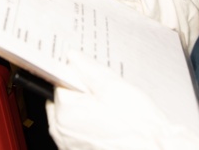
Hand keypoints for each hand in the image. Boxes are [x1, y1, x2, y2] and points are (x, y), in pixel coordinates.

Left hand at [47, 53, 198, 149]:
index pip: (60, 80)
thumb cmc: (138, 127)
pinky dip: (89, 126)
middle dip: (81, 92)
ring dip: (85, 110)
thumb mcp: (114, 87)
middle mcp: (60, 131)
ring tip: (110, 111)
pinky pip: (78, 132)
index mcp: (64, 112)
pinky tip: (109, 124)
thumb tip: (73, 57)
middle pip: (63, 99)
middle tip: (105, 95)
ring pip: (71, 116)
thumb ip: (89, 69)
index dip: (79, 75)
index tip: (91, 76)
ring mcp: (68, 145)